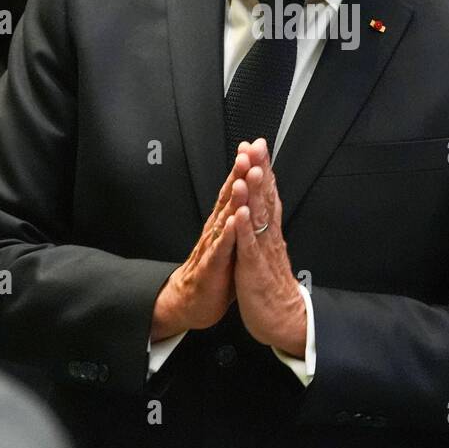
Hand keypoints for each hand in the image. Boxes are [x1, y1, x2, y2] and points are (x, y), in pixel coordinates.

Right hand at [150, 150, 249, 339]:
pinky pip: (221, 248)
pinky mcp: (212, 265)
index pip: (236, 189)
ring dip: (234, 197)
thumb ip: (238, 215)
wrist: (193, 300)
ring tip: (242, 178)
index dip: (245, 168)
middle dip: (239, 173)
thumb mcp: (230, 238)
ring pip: (224, 217)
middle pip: (230, 195)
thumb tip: (250, 192)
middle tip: (248, 151)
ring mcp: (213, 245)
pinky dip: (227, 233)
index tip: (255, 147)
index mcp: (224, 222)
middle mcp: (217, 228)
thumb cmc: (214, 269)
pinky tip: (232, 221)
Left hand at [231, 139, 305, 357]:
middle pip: (266, 198)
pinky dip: (245, 228)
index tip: (257, 146)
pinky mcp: (255, 269)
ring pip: (259, 217)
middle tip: (256, 146)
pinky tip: (241, 211)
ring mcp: (263, 252)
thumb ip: (268, 228)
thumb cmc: (272, 288)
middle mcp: (269, 237)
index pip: (267, 194)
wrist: (284, 321)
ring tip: (251, 170)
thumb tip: (268, 207)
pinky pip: (249, 246)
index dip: (262, 169)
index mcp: (270, 233)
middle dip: (260, 170)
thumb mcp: (269, 251)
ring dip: (255, 192)